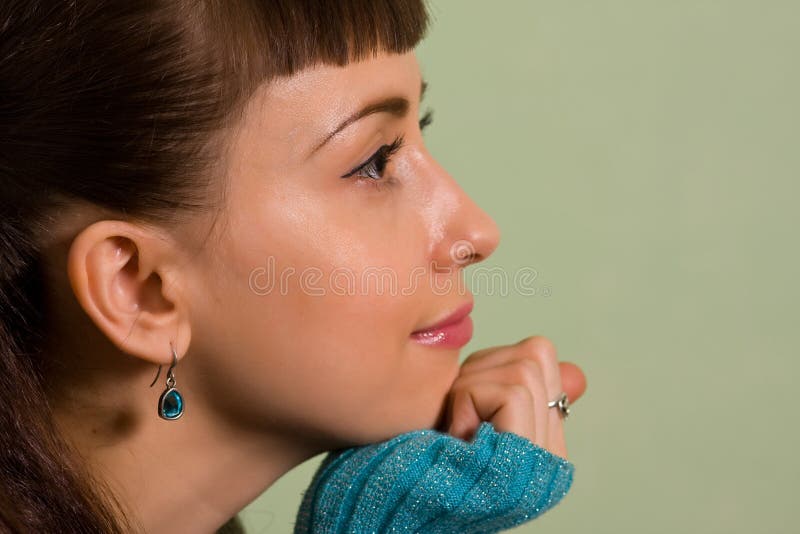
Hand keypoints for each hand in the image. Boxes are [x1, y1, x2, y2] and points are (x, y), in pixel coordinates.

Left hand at [437, 336, 586, 459]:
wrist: (405, 501)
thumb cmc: (429, 459)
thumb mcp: (475, 415)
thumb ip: (522, 392)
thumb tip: (576, 375)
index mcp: (544, 442)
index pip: (540, 359)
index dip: (492, 364)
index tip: (466, 402)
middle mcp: (552, 454)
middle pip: (536, 354)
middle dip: (483, 369)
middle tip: (458, 412)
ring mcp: (544, 457)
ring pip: (524, 369)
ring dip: (472, 387)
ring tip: (457, 426)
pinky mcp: (529, 454)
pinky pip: (512, 393)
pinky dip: (472, 401)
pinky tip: (458, 434)